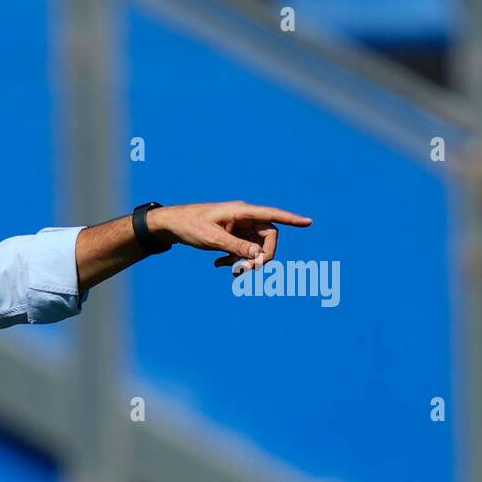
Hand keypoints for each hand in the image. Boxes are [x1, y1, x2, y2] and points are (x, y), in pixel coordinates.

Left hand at [150, 200, 311, 272]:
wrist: (172, 225)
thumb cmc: (190, 226)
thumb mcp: (212, 238)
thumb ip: (236, 246)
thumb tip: (259, 254)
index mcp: (241, 211)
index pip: (271, 215)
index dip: (291, 219)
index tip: (308, 222)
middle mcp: (243, 218)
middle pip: (268, 236)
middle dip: (262, 255)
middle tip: (248, 270)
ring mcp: (238, 227)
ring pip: (255, 246)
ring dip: (246, 260)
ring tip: (229, 270)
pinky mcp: (232, 236)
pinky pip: (243, 250)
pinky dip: (235, 260)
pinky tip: (219, 265)